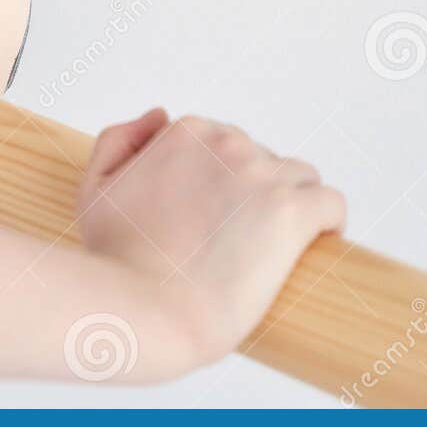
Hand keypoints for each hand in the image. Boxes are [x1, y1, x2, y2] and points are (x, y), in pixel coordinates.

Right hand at [76, 109, 345, 360]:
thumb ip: (119, 140)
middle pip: (262, 160)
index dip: (222, 182)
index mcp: (185, 133)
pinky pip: (331, 204)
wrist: (146, 311)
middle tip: (236, 241)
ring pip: (301, 178)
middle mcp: (228, 144)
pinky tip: (318, 244)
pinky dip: (329, 223)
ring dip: (291, 204)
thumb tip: (159, 116)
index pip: (224, 145)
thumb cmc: (116, 261)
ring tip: (274, 247)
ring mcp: (264, 175)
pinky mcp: (294, 210)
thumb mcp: (95, 189)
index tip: (215, 217)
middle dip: (254, 193)